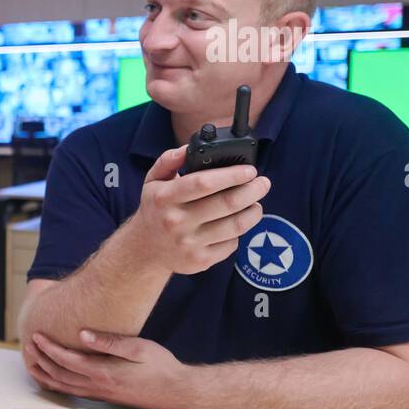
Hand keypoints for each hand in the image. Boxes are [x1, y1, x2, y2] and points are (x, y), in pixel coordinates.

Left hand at [24, 329, 191, 408]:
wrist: (175, 391)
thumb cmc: (159, 366)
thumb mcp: (138, 347)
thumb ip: (109, 341)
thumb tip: (82, 334)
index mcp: (104, 372)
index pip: (66, 360)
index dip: (48, 348)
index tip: (36, 335)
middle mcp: (98, 386)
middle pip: (59, 374)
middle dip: (41, 358)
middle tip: (28, 344)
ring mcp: (99, 394)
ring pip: (63, 386)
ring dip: (45, 372)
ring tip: (32, 359)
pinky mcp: (103, 397)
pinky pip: (72, 391)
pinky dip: (56, 383)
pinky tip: (51, 377)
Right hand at [126, 145, 270, 275]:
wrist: (145, 249)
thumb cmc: (156, 209)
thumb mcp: (153, 181)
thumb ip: (169, 160)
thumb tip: (189, 148)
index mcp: (165, 197)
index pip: (204, 183)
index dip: (232, 175)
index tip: (250, 170)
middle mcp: (176, 221)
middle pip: (226, 203)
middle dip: (252, 190)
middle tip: (263, 183)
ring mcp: (189, 243)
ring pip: (235, 225)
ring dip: (253, 211)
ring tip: (255, 203)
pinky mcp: (200, 260)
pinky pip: (232, 243)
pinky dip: (240, 232)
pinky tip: (236, 223)